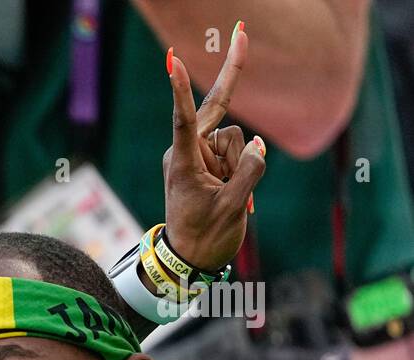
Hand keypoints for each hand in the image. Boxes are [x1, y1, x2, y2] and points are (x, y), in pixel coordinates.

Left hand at [162, 27, 266, 272]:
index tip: (172, 60)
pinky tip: (234, 194)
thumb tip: (259, 146)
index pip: (184, 118)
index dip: (181, 89)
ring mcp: (199, 156)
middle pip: (218, 110)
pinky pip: (240, 153)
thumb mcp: (232, 208)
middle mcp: (188, 153)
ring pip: (236, 138)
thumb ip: (249, 173)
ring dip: (240, 164)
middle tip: (243, 29)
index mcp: (182, 163)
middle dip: (233, 76)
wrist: (191, 258)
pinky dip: (243, 170)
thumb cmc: (206, 236)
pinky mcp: (209, 162)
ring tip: (226, 194)